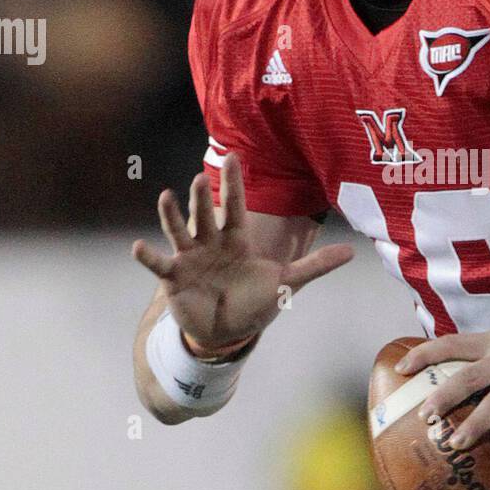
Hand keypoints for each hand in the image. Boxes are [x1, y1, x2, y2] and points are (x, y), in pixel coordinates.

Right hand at [132, 154, 351, 353]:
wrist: (227, 332)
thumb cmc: (254, 302)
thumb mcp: (286, 283)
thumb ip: (315, 266)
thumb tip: (352, 253)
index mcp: (236, 240)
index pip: (235, 207)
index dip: (235, 185)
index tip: (235, 157)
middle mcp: (211, 243)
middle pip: (207, 215)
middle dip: (204, 198)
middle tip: (201, 176)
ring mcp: (190, 258)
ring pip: (180, 231)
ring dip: (172, 215)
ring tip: (165, 196)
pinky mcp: (174, 278)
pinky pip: (159, 265)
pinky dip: (148, 256)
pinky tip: (138, 246)